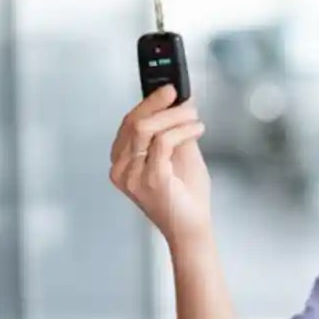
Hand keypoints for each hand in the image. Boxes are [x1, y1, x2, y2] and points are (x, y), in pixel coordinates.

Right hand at [109, 85, 211, 247]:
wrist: (192, 230)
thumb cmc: (184, 196)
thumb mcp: (178, 155)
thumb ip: (174, 130)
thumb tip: (180, 101)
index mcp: (123, 162)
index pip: (128, 123)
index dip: (147, 102)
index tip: (166, 88)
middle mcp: (122, 169)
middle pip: (133, 122)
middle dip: (159, 103)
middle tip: (179, 94)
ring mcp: (133, 176)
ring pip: (146, 128)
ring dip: (174, 115)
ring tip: (194, 116)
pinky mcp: (152, 180)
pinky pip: (164, 142)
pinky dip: (182, 130)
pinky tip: (196, 129)